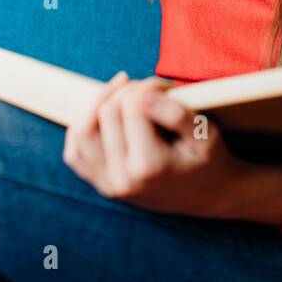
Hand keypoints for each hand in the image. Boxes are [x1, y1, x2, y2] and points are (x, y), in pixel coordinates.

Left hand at [62, 71, 246, 219]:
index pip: (134, 106)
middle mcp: (123, 179)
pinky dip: (83, 128)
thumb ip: (176, 113)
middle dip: (128, 91)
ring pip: (82, 130)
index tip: (168, 87)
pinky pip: (75, 152)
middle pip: (107, 112)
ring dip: (101, 104)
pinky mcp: (101, 185)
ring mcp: (108, 185)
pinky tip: (104, 115)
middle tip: (152, 90)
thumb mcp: (206, 134)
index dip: (151, 86)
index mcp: (150, 166)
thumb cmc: (207, 159)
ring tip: (124, 94)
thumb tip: (143, 94)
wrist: (207, 195)